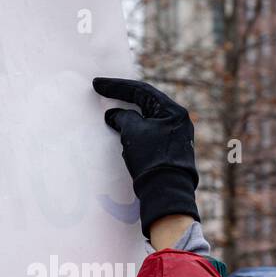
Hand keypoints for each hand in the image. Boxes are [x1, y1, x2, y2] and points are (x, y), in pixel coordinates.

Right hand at [92, 77, 199, 237]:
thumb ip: (122, 117)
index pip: (142, 91)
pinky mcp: (169, 150)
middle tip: (103, 91)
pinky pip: (148, 132)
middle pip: (146, 103)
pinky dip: (132, 128)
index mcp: (173, 111)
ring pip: (146, 118)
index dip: (117, 86)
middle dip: (123, 97)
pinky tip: (121, 130)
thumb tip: (114, 115)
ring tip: (109, 110)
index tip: (98, 84)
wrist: (166, 192)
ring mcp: (175, 136)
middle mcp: (178, 121)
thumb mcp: (132, 131)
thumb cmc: (152, 158)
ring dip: (127, 114)